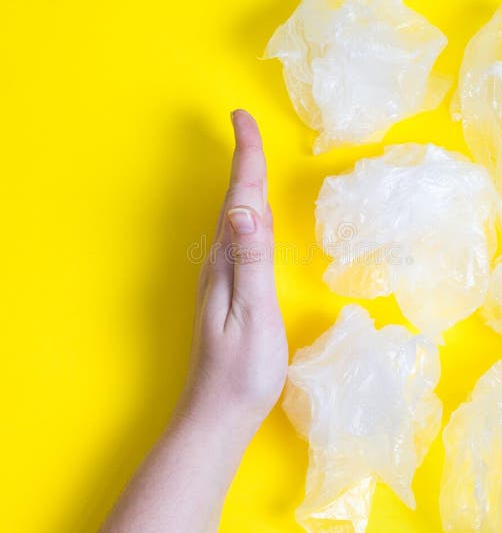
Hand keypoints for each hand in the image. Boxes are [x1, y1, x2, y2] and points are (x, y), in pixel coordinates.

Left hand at [181, 109, 287, 441]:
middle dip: (243, 161)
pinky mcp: (228, 295)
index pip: (239, 198)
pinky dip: (249, 216)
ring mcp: (221, 280)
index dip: (245, 157)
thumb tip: (245, 206)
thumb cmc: (242, 369)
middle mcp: (219, 264)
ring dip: (243, 185)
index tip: (242, 117)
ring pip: (235, 220)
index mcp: (227, 261)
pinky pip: (240, 240)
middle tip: (247, 126)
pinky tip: (253, 221)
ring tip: (251, 160)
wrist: (218, 415)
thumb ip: (251, 259)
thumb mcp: (253, 312)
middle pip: (234, 201)